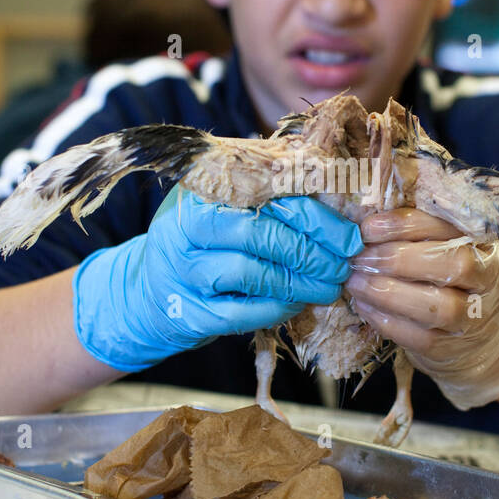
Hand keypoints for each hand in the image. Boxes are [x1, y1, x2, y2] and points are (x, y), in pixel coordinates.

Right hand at [72, 187, 362, 370]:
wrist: (148, 289)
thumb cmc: (204, 240)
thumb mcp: (228, 203)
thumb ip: (271, 189)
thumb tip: (336, 187)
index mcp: (204, 187)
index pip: (271, 195)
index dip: (317, 216)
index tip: (350, 235)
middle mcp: (187, 223)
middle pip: (263, 232)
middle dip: (314, 252)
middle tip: (344, 264)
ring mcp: (184, 269)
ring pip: (253, 273)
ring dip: (300, 283)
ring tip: (329, 287)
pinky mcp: (187, 310)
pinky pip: (242, 312)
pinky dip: (277, 309)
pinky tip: (296, 304)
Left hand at [345, 208, 498, 408]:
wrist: (485, 331)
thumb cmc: (455, 272)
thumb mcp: (451, 240)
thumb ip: (422, 225)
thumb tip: (366, 214)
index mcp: (489, 238)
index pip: (454, 225)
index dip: (409, 224)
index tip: (370, 227)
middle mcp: (493, 276)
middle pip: (455, 265)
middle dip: (399, 259)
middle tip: (360, 256)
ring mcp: (479, 316)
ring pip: (440, 306)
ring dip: (389, 293)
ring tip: (356, 281)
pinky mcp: (456, 347)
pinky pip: (422, 338)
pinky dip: (388, 321)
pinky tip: (364, 306)